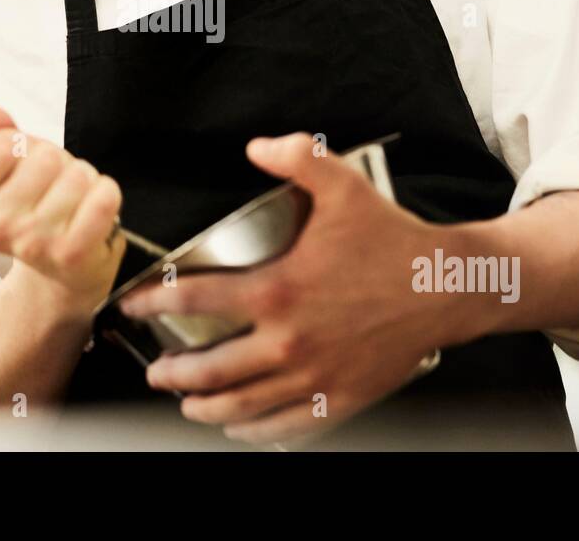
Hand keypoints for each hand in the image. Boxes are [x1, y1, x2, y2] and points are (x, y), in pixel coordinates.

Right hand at [0, 101, 124, 310]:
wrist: (62, 270)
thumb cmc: (37, 208)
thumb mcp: (9, 167)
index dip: (21, 145)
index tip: (22, 167)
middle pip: (43, 157)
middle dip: (57, 163)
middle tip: (54, 187)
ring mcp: (32, 243)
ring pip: (76, 175)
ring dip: (83, 180)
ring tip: (73, 201)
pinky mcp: (70, 253)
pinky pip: (103, 198)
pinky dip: (106, 194)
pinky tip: (94, 209)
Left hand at [117, 132, 466, 444]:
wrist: (446, 287)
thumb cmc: (391, 238)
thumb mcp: (344, 185)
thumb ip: (296, 157)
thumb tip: (254, 146)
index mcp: (278, 290)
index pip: (194, 301)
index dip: (152, 303)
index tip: (131, 306)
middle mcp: (288, 341)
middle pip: (209, 369)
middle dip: (172, 373)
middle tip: (155, 370)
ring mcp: (312, 376)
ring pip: (241, 406)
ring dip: (204, 408)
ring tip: (186, 403)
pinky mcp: (339, 399)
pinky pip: (285, 427)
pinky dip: (254, 432)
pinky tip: (241, 428)